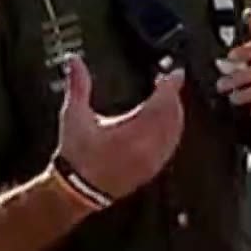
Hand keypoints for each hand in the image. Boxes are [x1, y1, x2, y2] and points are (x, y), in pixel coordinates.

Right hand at [55, 54, 185, 200]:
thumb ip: (78, 85)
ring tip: (168, 99)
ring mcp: (153, 160)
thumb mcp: (74, 116)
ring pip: (176, 131)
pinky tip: (167, 124)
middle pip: (173, 115)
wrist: (77, 190)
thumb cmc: (76, 154)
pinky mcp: (152, 169)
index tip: (176, 74)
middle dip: (173, 97)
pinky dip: (173, 130)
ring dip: (175, 113)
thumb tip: (75, 60)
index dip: (171, 86)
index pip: (162, 103)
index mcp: (133, 132)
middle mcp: (148, 147)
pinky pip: (171, 146)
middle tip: (170, 83)